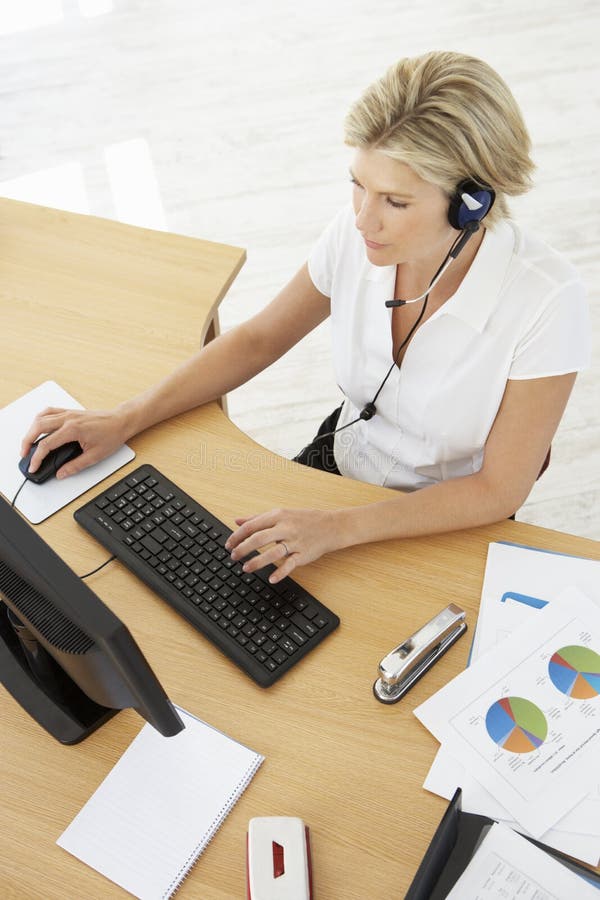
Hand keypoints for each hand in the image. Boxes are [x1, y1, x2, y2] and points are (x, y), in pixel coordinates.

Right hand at [20, 406, 129, 478]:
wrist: (121, 421)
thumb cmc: (112, 435)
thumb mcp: (95, 456)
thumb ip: (75, 466)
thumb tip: (62, 473)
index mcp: (73, 429)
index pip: (47, 444)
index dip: (37, 458)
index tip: (34, 466)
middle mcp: (68, 418)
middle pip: (38, 427)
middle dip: (27, 442)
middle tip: (25, 454)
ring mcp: (68, 413)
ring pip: (41, 417)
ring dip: (31, 429)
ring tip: (28, 442)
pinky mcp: (70, 411)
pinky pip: (49, 411)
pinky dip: (40, 418)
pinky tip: (38, 426)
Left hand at [225, 507, 339, 583]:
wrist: (331, 526)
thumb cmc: (303, 520)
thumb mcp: (280, 514)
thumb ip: (257, 518)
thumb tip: (237, 521)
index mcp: (277, 516)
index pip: (252, 526)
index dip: (237, 536)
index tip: (228, 544)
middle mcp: (285, 528)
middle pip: (259, 538)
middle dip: (243, 548)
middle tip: (233, 556)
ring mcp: (295, 542)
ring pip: (273, 552)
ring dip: (257, 561)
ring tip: (245, 568)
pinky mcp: (303, 554)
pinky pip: (290, 564)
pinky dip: (281, 572)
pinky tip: (271, 579)